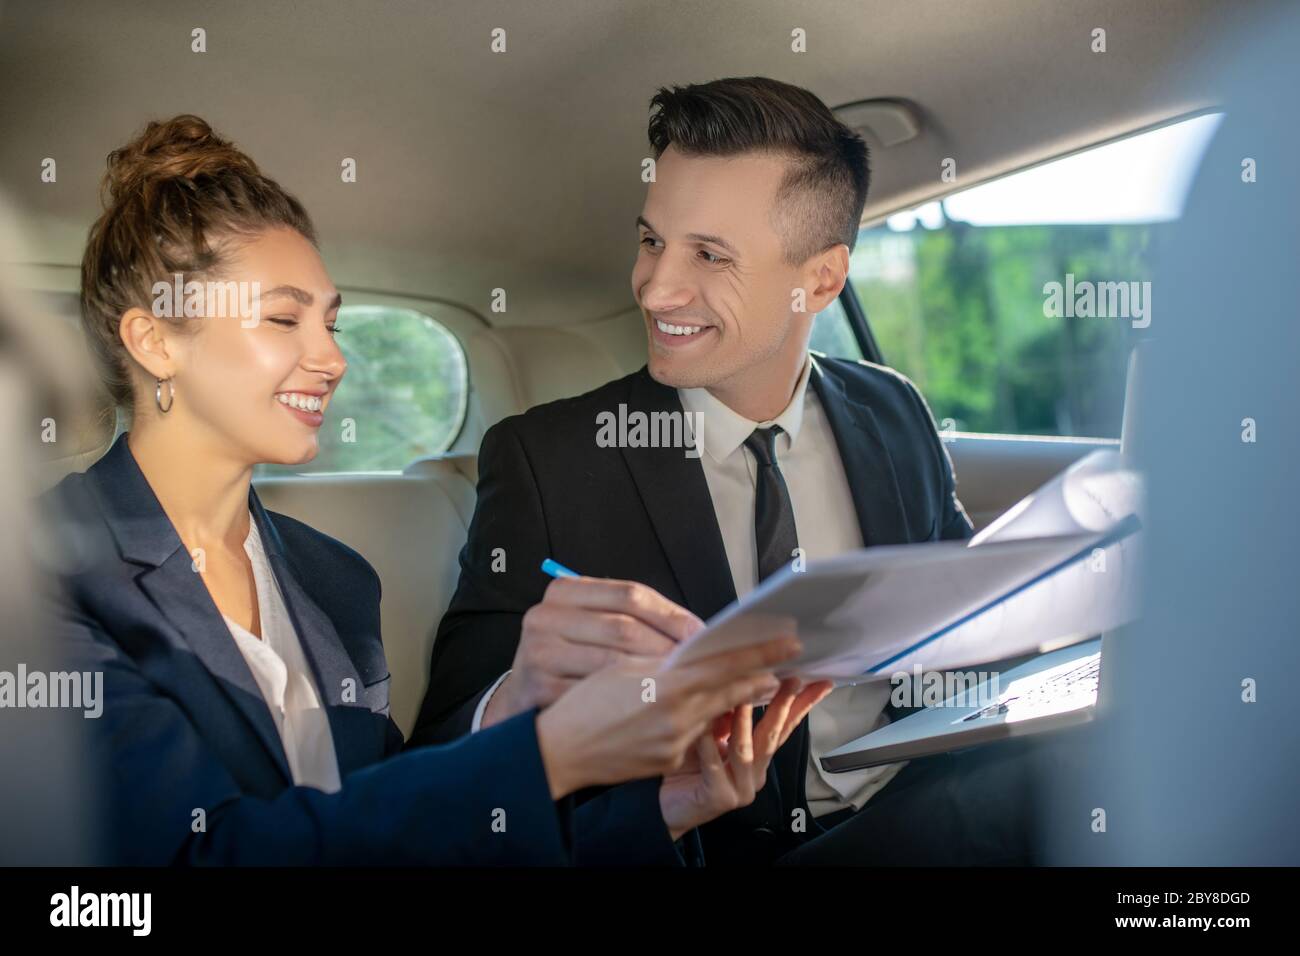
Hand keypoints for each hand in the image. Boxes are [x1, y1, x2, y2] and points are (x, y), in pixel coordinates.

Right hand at [484, 577, 702, 728]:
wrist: (528, 709)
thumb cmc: (573, 664)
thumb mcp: (593, 629)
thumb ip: (634, 620)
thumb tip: (696, 631)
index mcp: (563, 592)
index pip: (630, 595)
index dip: (671, 615)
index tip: (702, 635)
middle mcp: (544, 616)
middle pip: (625, 629)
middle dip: (668, 649)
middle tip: (702, 666)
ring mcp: (537, 653)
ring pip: (614, 663)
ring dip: (656, 677)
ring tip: (687, 687)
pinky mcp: (538, 689)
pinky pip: (598, 697)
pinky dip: (631, 704)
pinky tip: (655, 710)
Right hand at [534, 636, 802, 798]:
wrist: (560, 752)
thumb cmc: (584, 704)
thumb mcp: (624, 668)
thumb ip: (665, 661)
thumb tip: (696, 652)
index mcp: (665, 686)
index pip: (724, 665)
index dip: (759, 653)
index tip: (786, 643)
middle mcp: (676, 717)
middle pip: (732, 692)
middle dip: (759, 675)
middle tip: (782, 660)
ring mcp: (675, 743)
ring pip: (717, 714)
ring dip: (735, 698)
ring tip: (752, 680)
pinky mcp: (669, 760)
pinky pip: (697, 734)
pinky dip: (707, 718)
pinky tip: (709, 708)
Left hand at [658, 678, 834, 839]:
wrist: (666, 808)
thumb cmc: (687, 769)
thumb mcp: (712, 735)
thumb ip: (728, 719)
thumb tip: (741, 684)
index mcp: (757, 756)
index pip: (785, 726)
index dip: (803, 704)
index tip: (821, 683)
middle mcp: (754, 772)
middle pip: (772, 734)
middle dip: (784, 705)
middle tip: (792, 680)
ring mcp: (740, 788)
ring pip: (745, 749)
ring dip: (743, 721)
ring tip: (743, 697)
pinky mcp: (721, 798)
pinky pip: (714, 766)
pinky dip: (708, 746)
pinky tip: (702, 730)